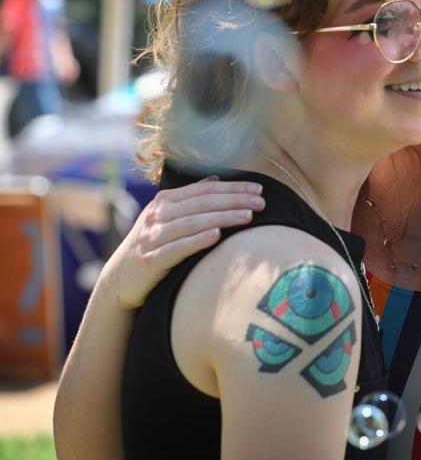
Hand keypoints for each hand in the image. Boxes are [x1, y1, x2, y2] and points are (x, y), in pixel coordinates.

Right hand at [100, 178, 263, 309]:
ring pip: (192, 222)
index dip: (233, 187)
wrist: (120, 279)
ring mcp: (153, 237)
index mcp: (164, 201)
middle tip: (261, 202)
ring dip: (222, 218)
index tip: (259, 188)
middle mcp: (157, 215)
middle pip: (201, 203)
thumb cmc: (153, 245)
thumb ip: (189, 199)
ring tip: (248, 216)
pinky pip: (177, 247)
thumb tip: (215, 179)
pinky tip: (217, 236)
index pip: (204, 190)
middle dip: (234, 200)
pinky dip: (197, 240)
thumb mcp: (166, 217)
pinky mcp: (151, 259)